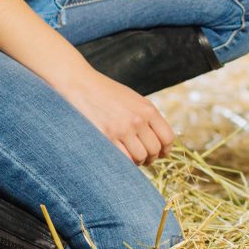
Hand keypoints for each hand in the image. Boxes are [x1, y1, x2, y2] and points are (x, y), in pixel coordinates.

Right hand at [59, 70, 176, 165]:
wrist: (81, 85)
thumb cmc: (107, 94)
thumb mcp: (134, 100)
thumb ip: (147, 118)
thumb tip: (161, 144)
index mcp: (147, 109)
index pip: (167, 138)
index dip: (165, 150)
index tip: (160, 154)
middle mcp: (137, 120)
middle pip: (154, 150)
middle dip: (150, 157)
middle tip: (142, 158)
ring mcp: (121, 130)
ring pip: (140, 157)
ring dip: (137, 161)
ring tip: (130, 157)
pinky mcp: (105, 138)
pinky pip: (123, 160)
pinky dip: (124, 163)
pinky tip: (120, 158)